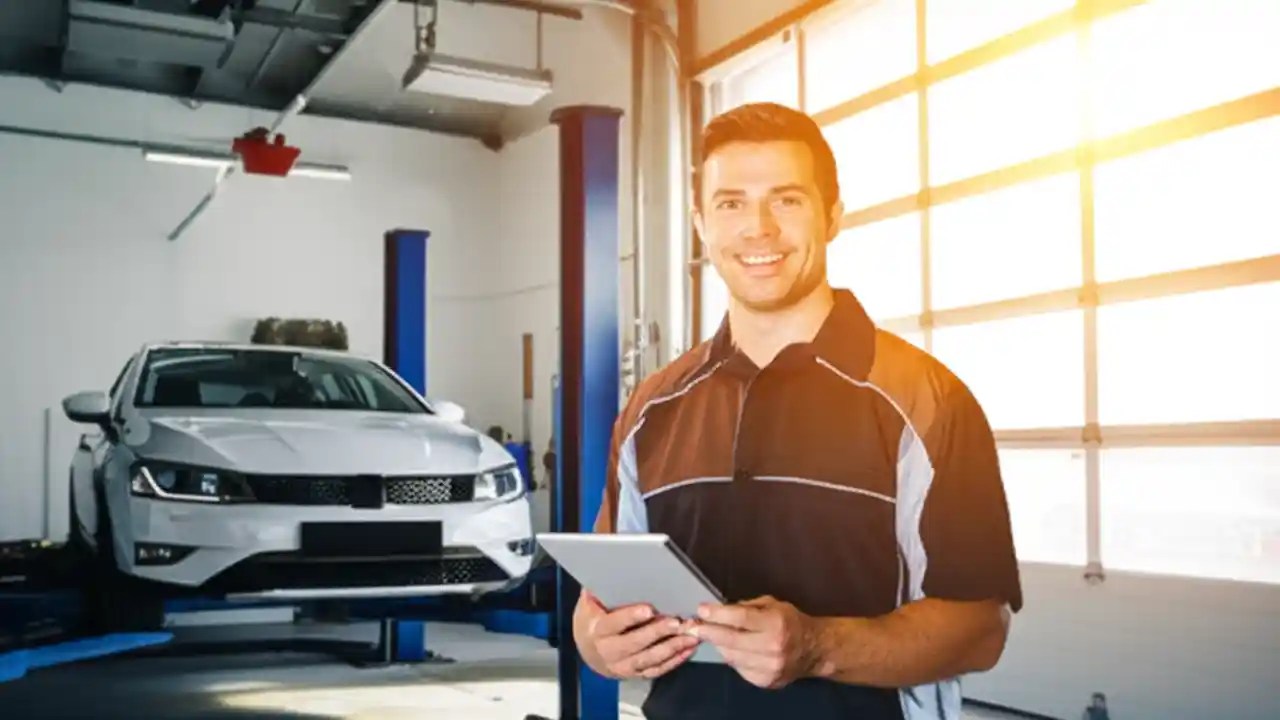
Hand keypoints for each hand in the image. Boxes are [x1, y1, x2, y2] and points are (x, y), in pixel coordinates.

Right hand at [578, 591, 700, 678]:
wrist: (588, 651)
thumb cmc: (591, 620)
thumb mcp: (589, 603)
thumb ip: (599, 589)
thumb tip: (609, 566)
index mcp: (597, 631)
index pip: (614, 624)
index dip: (630, 617)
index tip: (648, 609)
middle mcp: (609, 652)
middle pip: (634, 644)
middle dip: (657, 633)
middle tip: (676, 622)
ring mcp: (623, 666)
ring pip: (649, 659)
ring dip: (671, 648)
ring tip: (690, 635)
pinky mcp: (636, 673)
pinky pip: (657, 669)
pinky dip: (675, 660)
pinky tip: (688, 648)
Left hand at [692, 595, 821, 688]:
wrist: (813, 650)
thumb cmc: (790, 622)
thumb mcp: (772, 605)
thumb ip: (747, 607)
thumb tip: (720, 610)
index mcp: (775, 624)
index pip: (740, 618)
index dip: (718, 614)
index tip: (701, 610)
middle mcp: (772, 647)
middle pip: (731, 639)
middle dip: (708, 631)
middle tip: (692, 626)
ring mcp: (768, 667)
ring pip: (731, 656)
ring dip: (717, 644)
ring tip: (708, 634)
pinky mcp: (764, 680)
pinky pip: (738, 667)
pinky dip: (730, 656)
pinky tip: (729, 647)